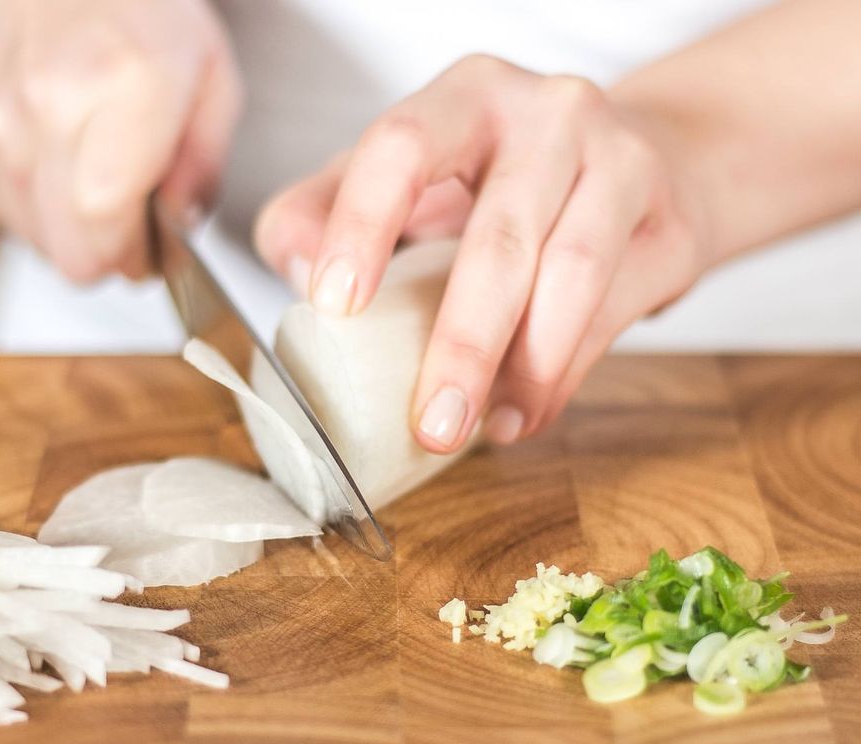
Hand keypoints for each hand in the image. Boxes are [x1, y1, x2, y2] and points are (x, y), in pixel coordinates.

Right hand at [0, 0, 242, 280]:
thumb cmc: (138, 8)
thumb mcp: (211, 78)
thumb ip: (203, 167)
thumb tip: (177, 229)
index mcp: (122, 92)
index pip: (106, 227)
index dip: (131, 257)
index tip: (149, 253)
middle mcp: (46, 106)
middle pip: (65, 249)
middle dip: (102, 251)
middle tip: (122, 223)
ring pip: (28, 235)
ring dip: (61, 226)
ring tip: (82, 174)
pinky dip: (19, 202)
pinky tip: (43, 163)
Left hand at [255, 55, 710, 450]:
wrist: (645, 164)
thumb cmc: (499, 183)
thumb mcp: (404, 180)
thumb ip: (325, 210)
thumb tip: (292, 266)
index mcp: (464, 97)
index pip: (403, 147)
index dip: (362, 224)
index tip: (334, 305)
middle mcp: (547, 114)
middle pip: (500, 235)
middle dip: (461, 343)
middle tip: (430, 424)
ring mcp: (619, 161)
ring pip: (572, 275)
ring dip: (523, 370)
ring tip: (477, 429)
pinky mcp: (668, 220)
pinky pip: (615, 310)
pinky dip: (563, 376)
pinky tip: (523, 413)